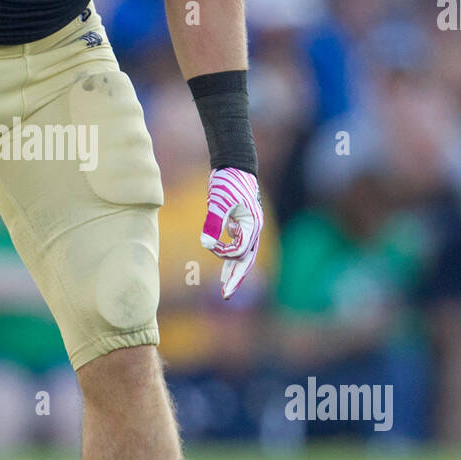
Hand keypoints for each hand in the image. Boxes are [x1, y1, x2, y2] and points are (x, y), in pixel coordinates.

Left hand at [200, 168, 262, 300]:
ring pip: (243, 255)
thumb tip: (206, 245)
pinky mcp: (241, 223)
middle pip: (247, 260)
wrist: (234, 164)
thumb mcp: (218, 201)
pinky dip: (230, 256)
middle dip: (237, 279)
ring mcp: (249, 227)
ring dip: (234, 271)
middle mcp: (254, 229)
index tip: (211, 245)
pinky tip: (223, 264)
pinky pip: (237, 245)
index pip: (241, 251)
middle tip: (226, 296)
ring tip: (226, 289)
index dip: (225, 253)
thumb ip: (213, 223)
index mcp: (253, 225)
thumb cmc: (228, 181)